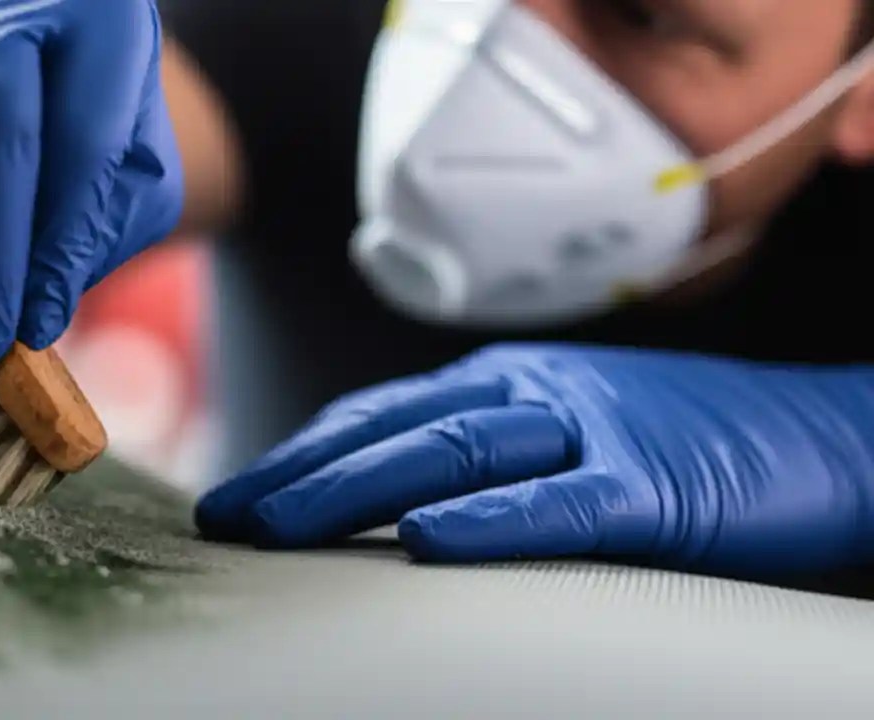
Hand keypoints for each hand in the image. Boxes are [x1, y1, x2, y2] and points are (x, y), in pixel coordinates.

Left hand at [196, 343, 873, 579]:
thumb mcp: (565, 435)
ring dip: (358, 488)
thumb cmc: (683, 448)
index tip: (242, 496)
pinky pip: (561, 502)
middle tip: (226, 518)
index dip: (305, 454)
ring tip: (282, 527)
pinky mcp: (654, 482)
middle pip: (397, 430)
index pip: (383, 415)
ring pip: (456, 452)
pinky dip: (492, 520)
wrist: (824, 436)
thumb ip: (486, 457)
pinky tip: (426, 542)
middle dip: (302, 475)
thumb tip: (392, 508)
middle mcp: (536, 389)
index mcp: (509, 381)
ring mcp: (595, 427)